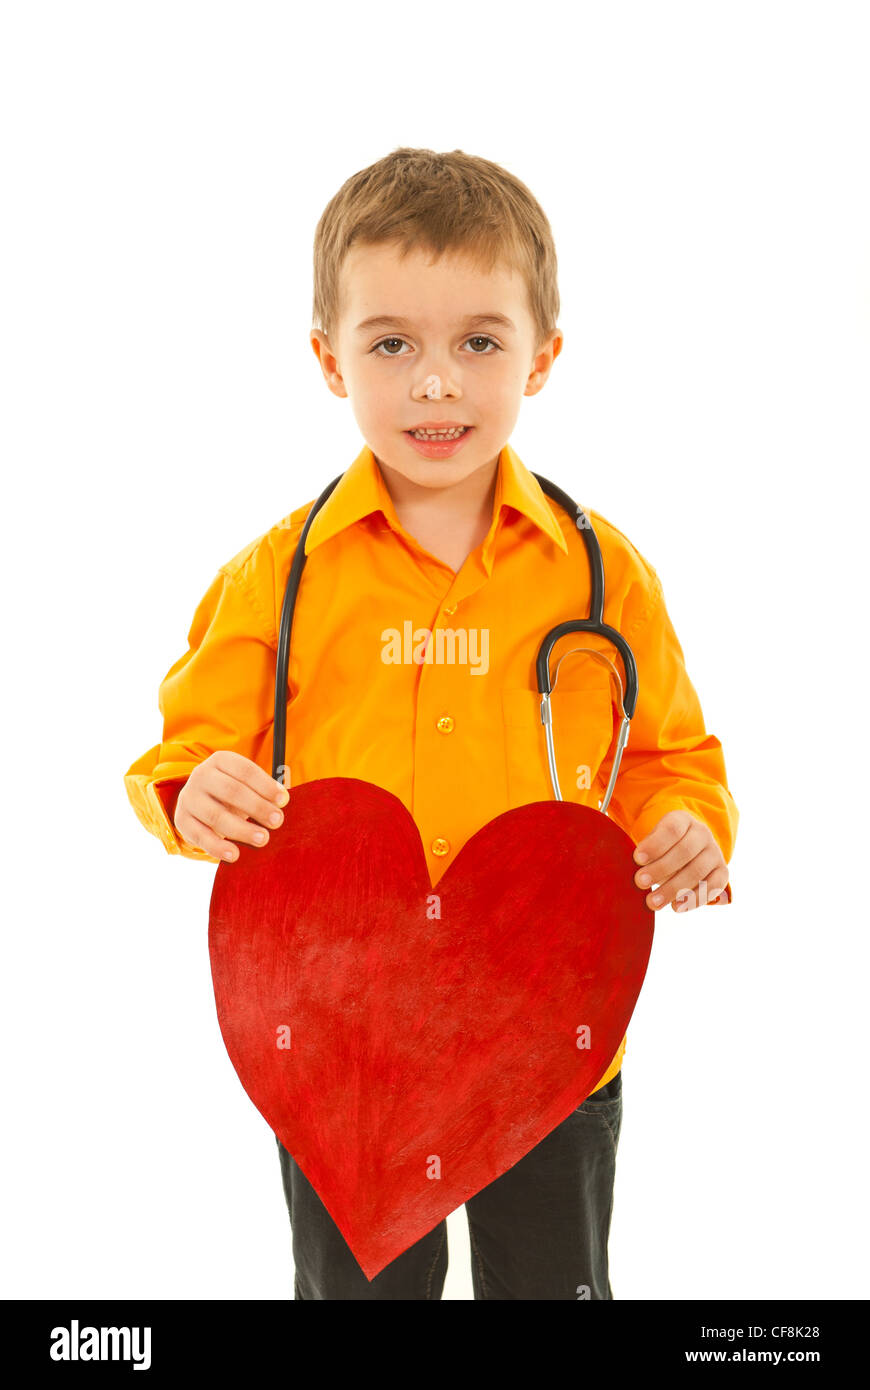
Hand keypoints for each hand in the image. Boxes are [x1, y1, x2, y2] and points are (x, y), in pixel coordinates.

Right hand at [174, 750, 288, 861]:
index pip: (245, 770)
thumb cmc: (232, 793)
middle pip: (232, 791)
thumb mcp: (246, 785)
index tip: (284, 800)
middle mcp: (201, 775)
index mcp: (221, 761)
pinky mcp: (182, 820)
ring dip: (242, 829)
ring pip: (216, 815)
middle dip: (257, 807)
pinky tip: (234, 854)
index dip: (265, 785)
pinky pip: (200, 835)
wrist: (199, 803)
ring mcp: (189, 797)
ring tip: (263, 839)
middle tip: (277, 821)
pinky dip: (218, 847)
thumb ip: (264, 791)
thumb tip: (283, 800)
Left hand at [632, 810, 728, 911]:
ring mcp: (714, 852)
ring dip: (674, 888)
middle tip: (640, 882)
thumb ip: (646, 854)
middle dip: (660, 868)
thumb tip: (636, 875)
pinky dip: (694, 899)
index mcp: (682, 820)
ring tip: (653, 902)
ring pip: (697, 871)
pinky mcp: (722, 872)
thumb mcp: (653, 842)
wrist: (687, 852)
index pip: (671, 829)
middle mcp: (702, 833)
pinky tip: (676, 907)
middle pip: (684, 851)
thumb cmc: (662, 849)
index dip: (654, 844)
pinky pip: (713, 886)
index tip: (637, 859)